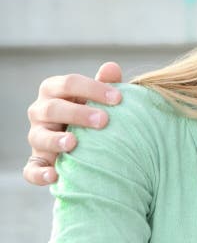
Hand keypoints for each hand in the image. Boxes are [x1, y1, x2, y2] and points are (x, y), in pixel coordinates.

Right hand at [23, 62, 122, 185]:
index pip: (69, 83)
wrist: (86, 139)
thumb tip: (112, 67)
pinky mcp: (37, 161)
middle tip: (104, 120)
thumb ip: (106, 83)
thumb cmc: (93, 109)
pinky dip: (41, 173)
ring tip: (74, 143)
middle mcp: (40, 111)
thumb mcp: (99, 96)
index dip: (93, 88)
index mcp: (55, 90)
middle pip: (53, 108)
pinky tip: (56, 175)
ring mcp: (37, 136)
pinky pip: (32, 169)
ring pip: (39, 137)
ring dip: (56, 140)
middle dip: (78, 113)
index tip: (118, 98)